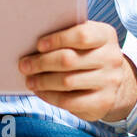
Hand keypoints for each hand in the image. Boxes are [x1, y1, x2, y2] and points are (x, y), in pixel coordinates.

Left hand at [18, 20, 136, 122]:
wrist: (113, 82)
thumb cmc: (87, 55)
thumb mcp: (84, 41)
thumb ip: (66, 36)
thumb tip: (30, 42)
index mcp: (105, 35)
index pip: (82, 35)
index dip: (58, 39)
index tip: (38, 45)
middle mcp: (112, 57)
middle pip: (70, 59)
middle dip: (42, 62)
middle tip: (24, 65)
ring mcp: (110, 81)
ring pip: (67, 82)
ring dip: (43, 81)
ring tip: (29, 80)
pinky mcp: (103, 102)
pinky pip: (70, 101)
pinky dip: (50, 96)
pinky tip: (40, 92)